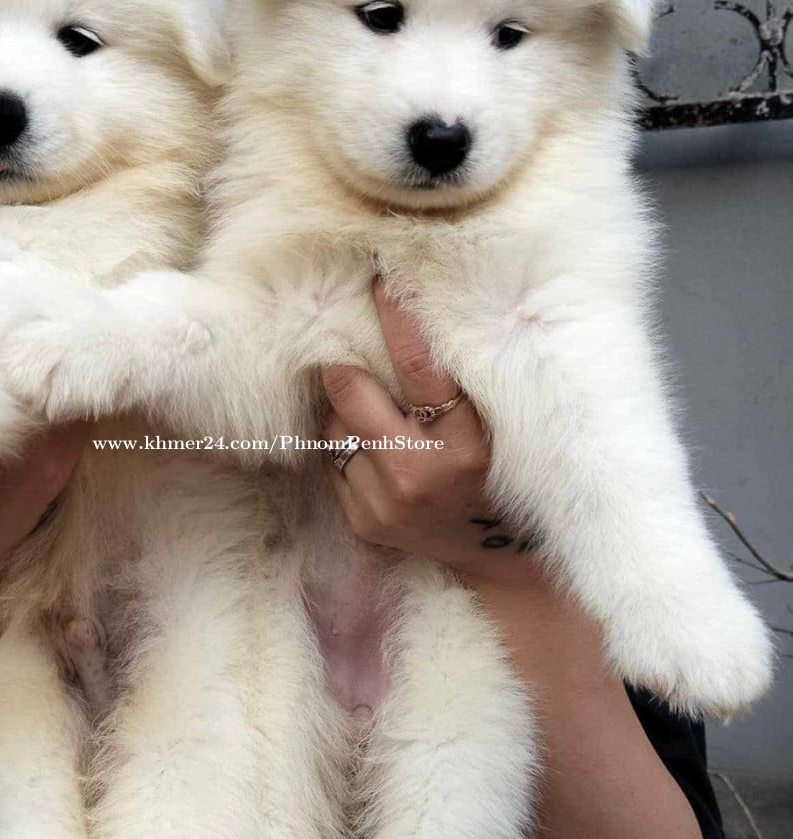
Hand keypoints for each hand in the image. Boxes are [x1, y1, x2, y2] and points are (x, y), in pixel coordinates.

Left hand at [321, 282, 539, 584]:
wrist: (499, 558)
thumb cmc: (504, 476)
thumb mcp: (498, 428)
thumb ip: (461, 384)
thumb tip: (417, 312)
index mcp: (464, 445)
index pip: (417, 366)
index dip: (395, 317)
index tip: (380, 280)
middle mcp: (419, 475)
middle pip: (350, 393)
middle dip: (341, 360)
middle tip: (337, 336)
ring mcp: (384, 503)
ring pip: (335, 427)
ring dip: (346, 410)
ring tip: (374, 407)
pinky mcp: (363, 522)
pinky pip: (333, 463)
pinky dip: (347, 446)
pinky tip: (373, 448)